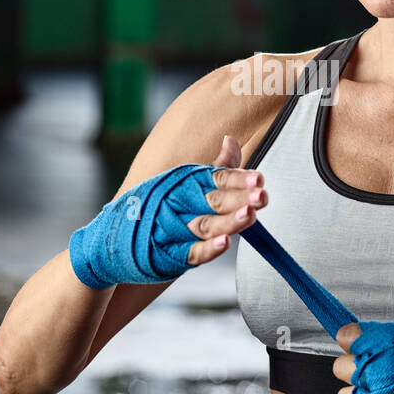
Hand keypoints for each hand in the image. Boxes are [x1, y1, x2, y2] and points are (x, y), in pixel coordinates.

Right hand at [181, 134, 269, 265]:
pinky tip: (225, 242)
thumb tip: (230, 140)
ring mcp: (178, 229)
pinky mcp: (174, 253)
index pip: (218, 178)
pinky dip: (209, 248)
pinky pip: (193, 252)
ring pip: (205, 225)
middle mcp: (184, 204)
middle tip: (261, 195)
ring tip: (249, 215)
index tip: (258, 178)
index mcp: (192, 185)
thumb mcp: (194, 182)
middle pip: (214, 200)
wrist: (132, 236)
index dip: (239, 178)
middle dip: (240, 198)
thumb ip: (220, 167)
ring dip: (228, 221)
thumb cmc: (171, 206)